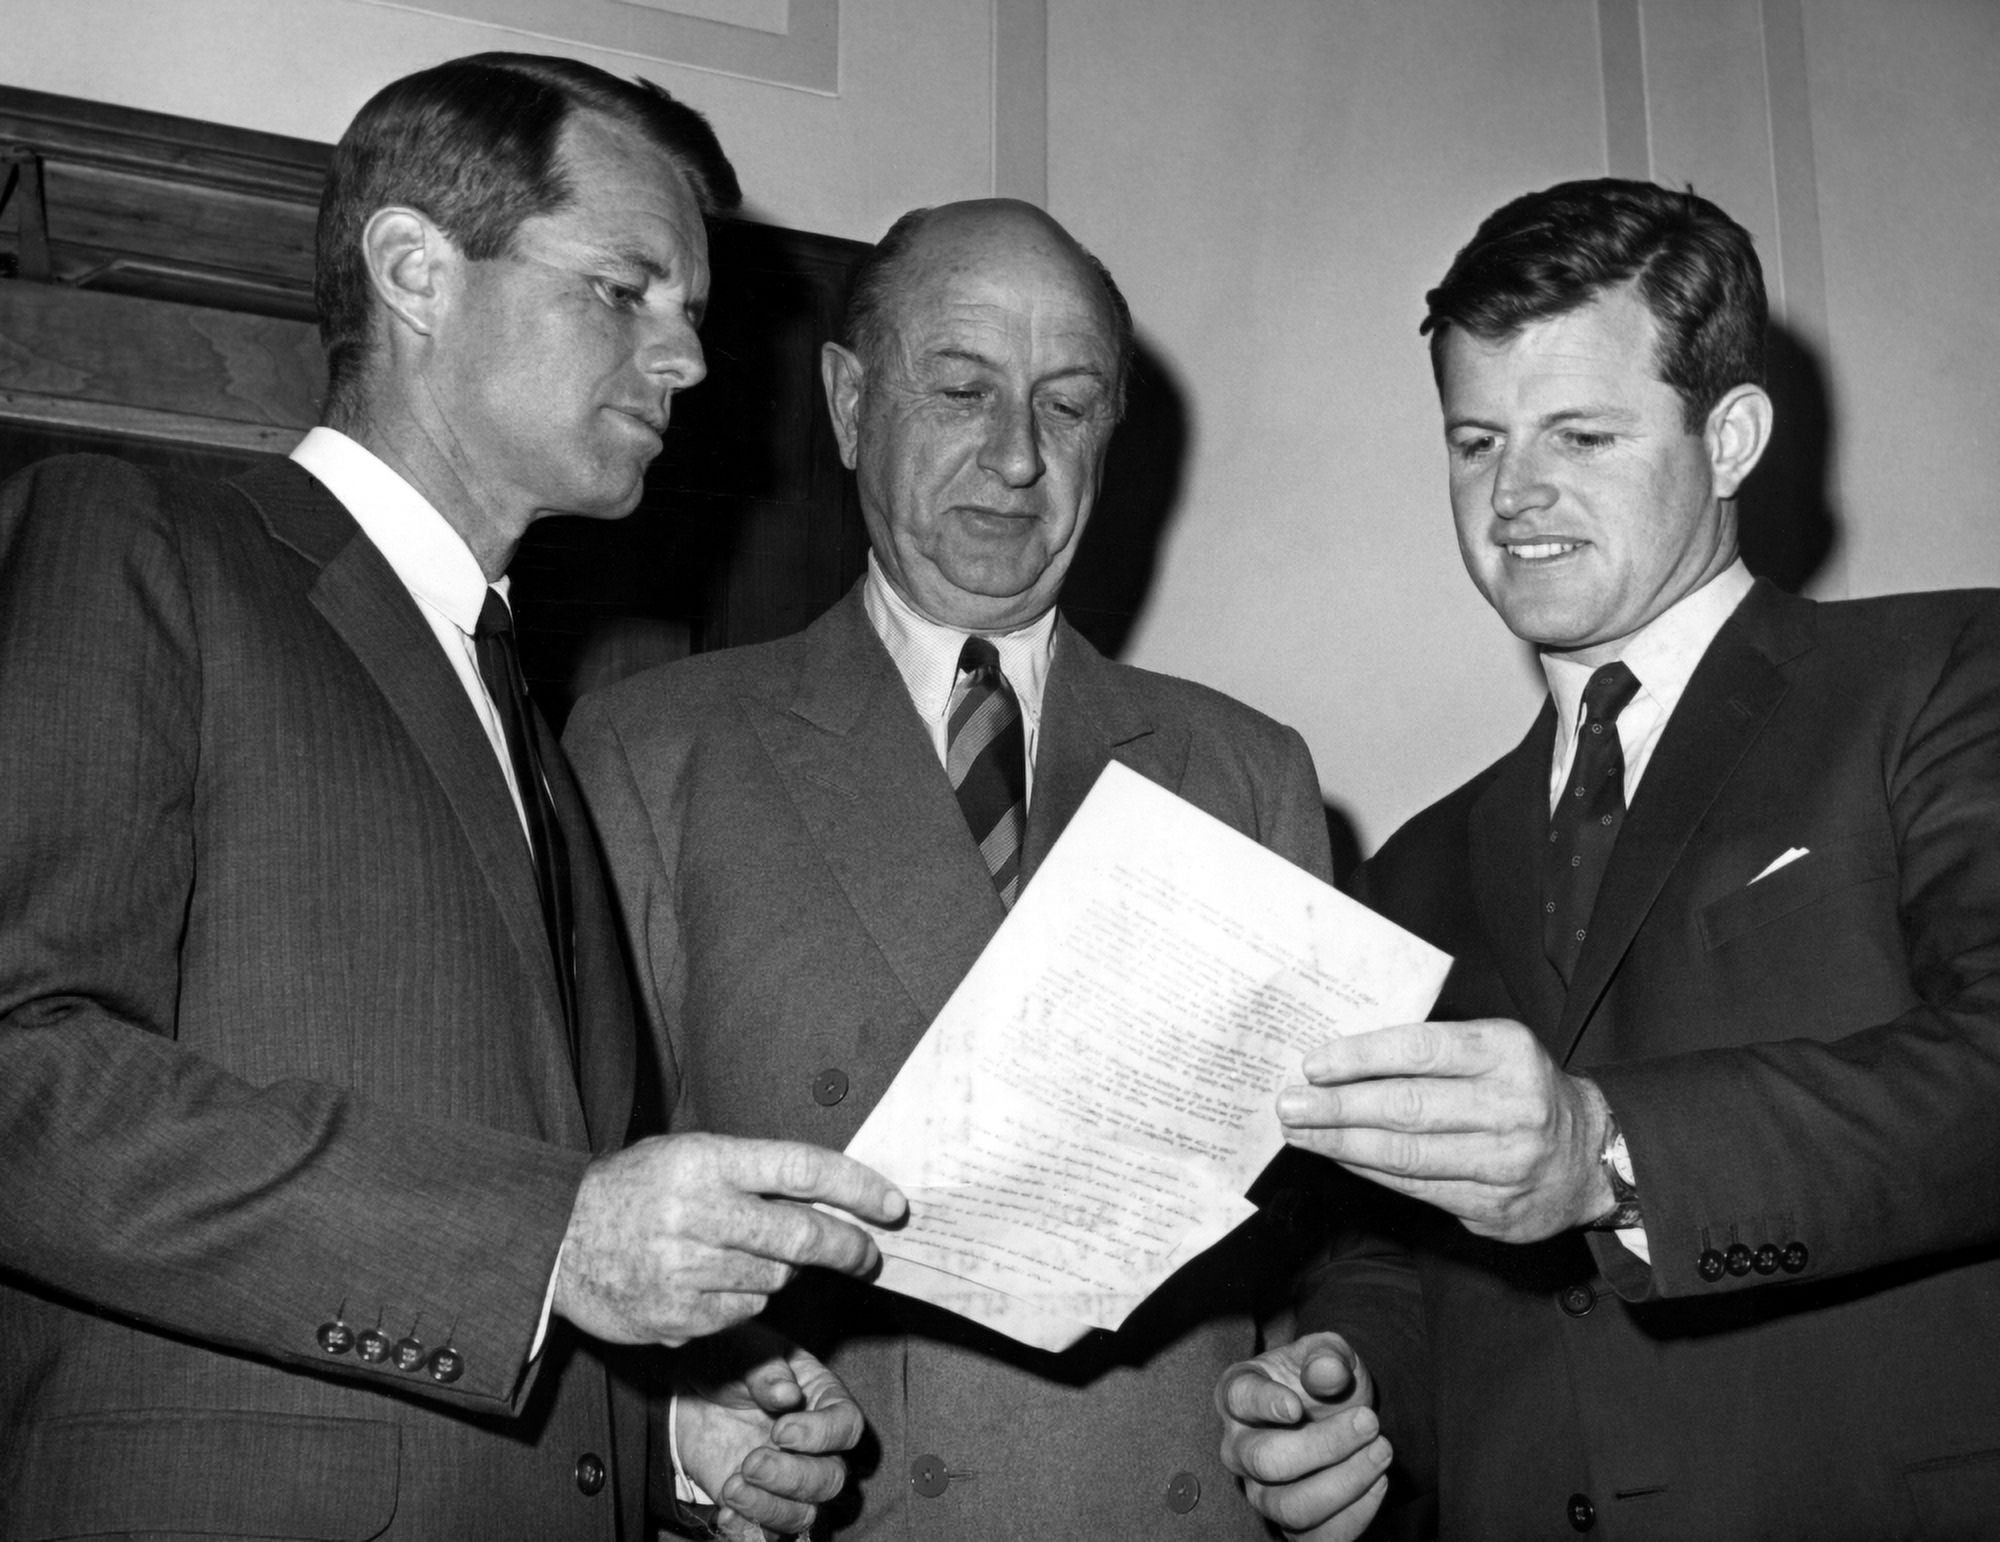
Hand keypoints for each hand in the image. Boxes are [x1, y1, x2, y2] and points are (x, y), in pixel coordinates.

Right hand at [555, 1132, 905, 1345]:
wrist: (553, 1241)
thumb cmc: (633, 1190)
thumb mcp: (685, 1155)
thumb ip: (751, 1172)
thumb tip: (831, 1197)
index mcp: (705, 1161)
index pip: (801, 1169)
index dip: (857, 1187)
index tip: (892, 1205)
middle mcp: (698, 1213)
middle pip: (802, 1237)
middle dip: (848, 1248)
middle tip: (867, 1254)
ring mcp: (686, 1270)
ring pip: (776, 1280)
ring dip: (782, 1273)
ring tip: (745, 1255)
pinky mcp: (677, 1317)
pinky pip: (743, 1313)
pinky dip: (744, 1301)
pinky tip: (711, 1282)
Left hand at [676, 1322, 861, 1540]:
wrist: (689, 1388)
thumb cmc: (728, 1358)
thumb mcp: (743, 1349)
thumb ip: (766, 1373)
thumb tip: (788, 1395)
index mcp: (823, 1398)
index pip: (847, 1426)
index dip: (820, 1435)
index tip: (780, 1431)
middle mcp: (815, 1445)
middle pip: (831, 1479)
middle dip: (792, 1478)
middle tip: (751, 1462)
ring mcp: (788, 1478)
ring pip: (805, 1514)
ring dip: (770, 1509)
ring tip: (732, 1487)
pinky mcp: (760, 1503)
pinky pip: (769, 1533)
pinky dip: (749, 1530)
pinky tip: (726, 1512)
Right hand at [1216, 1332, 1388, 1539]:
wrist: (1340, 1413)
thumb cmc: (1322, 1380)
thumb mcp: (1328, 1354)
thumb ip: (1326, 1356)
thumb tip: (1328, 1372)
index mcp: (1238, 1395)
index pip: (1240, 1399)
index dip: (1264, 1405)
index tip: (1295, 1407)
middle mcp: (1240, 1448)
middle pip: (1267, 1460)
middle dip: (1325, 1445)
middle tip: (1370, 1422)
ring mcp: (1260, 1491)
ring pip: (1291, 1507)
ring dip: (1345, 1483)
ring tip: (1381, 1451)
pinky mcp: (1290, 1525)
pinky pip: (1316, 1540)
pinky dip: (1353, 1516)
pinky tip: (1379, 1483)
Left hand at [1276, 1019, 1613, 1241]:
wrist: (1591, 1155)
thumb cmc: (1521, 1088)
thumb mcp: (1495, 1047)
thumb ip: (1432, 1049)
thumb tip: (1343, 1059)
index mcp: (1507, 1052)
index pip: (1421, 1050)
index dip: (1360, 1058)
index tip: (1313, 1064)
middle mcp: (1511, 1107)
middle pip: (1406, 1107)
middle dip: (1337, 1107)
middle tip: (1288, 1105)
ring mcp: (1505, 1163)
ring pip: (1406, 1155)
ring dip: (1341, 1144)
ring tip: (1300, 1133)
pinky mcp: (1496, 1207)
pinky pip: (1416, 1188)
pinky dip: (1369, 1170)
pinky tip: (1338, 1156)